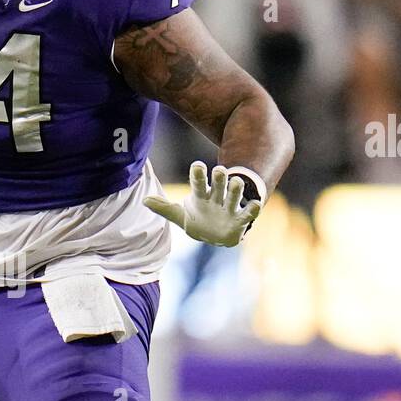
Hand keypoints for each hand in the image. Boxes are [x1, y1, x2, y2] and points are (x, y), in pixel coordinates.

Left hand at [144, 161, 261, 247]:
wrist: (218, 235)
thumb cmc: (199, 220)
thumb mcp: (181, 216)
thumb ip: (164, 208)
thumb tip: (144, 200)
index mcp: (201, 196)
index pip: (198, 182)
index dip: (198, 174)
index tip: (197, 165)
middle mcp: (216, 198)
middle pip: (218, 184)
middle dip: (219, 177)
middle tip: (219, 170)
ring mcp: (229, 207)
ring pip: (234, 194)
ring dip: (235, 188)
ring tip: (236, 182)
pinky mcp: (241, 220)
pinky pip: (249, 214)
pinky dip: (253, 209)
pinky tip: (256, 204)